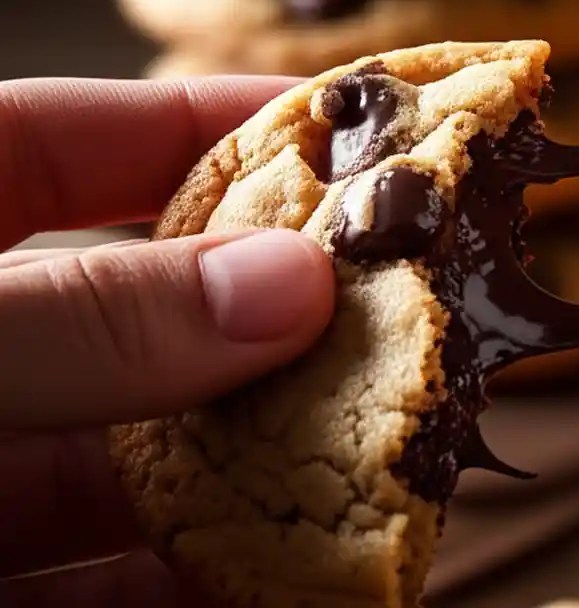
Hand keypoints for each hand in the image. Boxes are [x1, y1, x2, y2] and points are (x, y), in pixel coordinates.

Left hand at [0, 77, 334, 605]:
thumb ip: (84, 316)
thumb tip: (289, 284)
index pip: (72, 140)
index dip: (211, 123)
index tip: (352, 131)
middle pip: (141, 314)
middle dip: (271, 321)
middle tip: (400, 317)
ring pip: (138, 465)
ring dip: (258, 474)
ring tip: (376, 466)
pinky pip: (108, 583)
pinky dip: (199, 586)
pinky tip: (284, 584)